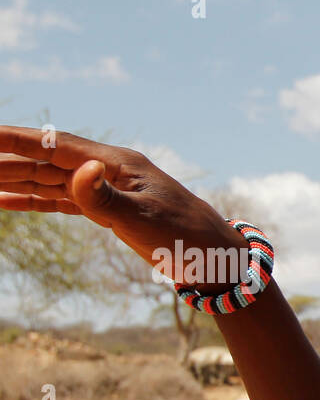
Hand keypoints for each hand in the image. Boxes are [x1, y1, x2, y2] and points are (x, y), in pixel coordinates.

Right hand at [0, 126, 245, 290]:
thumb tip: (77, 168)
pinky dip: (30, 200)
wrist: (218, 260)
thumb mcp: (144, 219)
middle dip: (3, 160)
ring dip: (10, 179)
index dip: (13, 140)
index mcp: (116, 163)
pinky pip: (59, 200)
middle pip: (42, 160)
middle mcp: (107, 170)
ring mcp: (107, 189)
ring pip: (47, 180)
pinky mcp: (108, 211)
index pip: (52, 145)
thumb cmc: (187, 239)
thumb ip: (105, 197)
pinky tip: (3, 201)